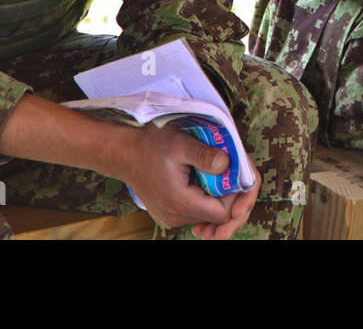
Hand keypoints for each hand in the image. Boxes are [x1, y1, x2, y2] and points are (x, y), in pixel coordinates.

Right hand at [122, 123, 259, 236]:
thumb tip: (228, 165)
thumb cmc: (151, 145)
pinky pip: (195, 212)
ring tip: (221, 177)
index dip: (235, 197)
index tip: (237, 177)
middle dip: (231, 200)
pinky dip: (205, 200)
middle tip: (236, 177)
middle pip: (217, 218)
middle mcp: (176, 216)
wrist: (124, 153)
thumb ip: (205, 155)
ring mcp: (171, 218)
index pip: (223, 214)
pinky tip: (207, 184)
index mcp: (181, 203)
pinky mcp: (168, 214)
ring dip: (218, 199)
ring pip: (207, 215)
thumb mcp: (181, 143)